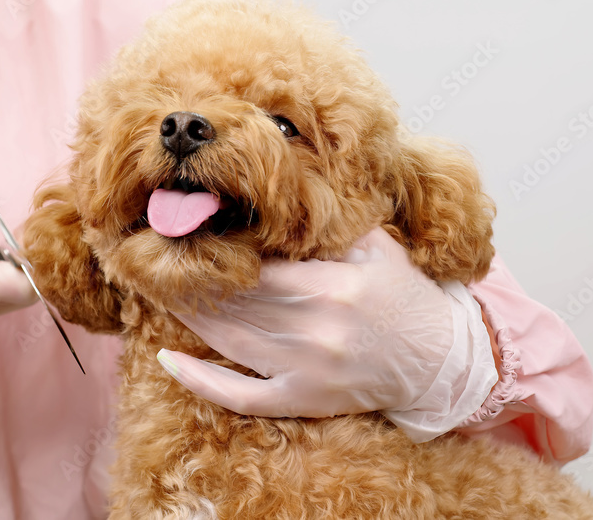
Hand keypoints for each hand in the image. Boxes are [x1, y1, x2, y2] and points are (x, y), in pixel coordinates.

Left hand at [159, 228, 496, 441]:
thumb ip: (331, 224)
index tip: (186, 234)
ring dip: (186, 315)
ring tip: (156, 290)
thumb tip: (283, 192)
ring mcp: (306, 371)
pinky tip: (167, 359)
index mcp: (333, 287)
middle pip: (235, 303)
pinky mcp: (303, 400)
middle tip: (153, 258)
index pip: (257, 268)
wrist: (439, 361)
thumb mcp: (377, 247)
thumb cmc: (405, 297)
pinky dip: (201, 381)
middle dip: (191, 280)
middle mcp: (315, 332)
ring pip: (228, 341)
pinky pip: (242, 397)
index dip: (216, 251)